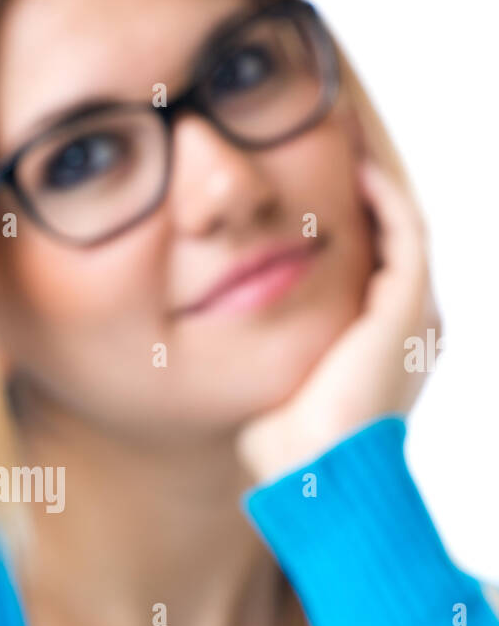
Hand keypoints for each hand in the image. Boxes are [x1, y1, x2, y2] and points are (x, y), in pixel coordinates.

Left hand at [236, 159, 439, 484]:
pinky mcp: (406, 307)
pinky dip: (386, 197)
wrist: (313, 474)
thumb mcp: (271, 388)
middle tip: (338, 160)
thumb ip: (262, 356)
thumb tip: (213, 339)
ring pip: (405, 233)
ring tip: (350, 151)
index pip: (372, 278)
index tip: (313, 202)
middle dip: (368, 204)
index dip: (350, 236)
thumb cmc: (283, 448)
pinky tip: (358, 170)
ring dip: (379, 191)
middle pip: (392, 248)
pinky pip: (406, 232)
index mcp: (382, 351)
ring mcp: (412, 318)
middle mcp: (408, 332)